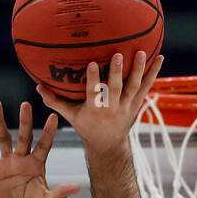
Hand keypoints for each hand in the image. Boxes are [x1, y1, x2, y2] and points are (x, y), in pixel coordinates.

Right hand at [0, 102, 78, 197]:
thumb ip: (60, 193)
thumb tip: (76, 187)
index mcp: (38, 165)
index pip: (44, 145)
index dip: (49, 132)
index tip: (54, 116)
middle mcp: (23, 160)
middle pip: (24, 136)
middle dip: (25, 121)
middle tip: (25, 104)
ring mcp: (8, 164)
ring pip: (3, 139)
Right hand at [36, 51, 163, 157]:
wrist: (108, 145)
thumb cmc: (87, 127)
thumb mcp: (71, 116)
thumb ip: (55, 101)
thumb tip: (37, 86)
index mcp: (96, 109)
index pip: (94, 93)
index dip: (94, 79)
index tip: (93, 64)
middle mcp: (113, 108)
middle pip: (116, 89)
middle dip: (117, 72)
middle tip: (119, 55)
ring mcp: (127, 106)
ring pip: (134, 86)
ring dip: (139, 69)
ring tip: (141, 52)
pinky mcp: (136, 104)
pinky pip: (146, 87)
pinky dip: (153, 73)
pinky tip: (159, 57)